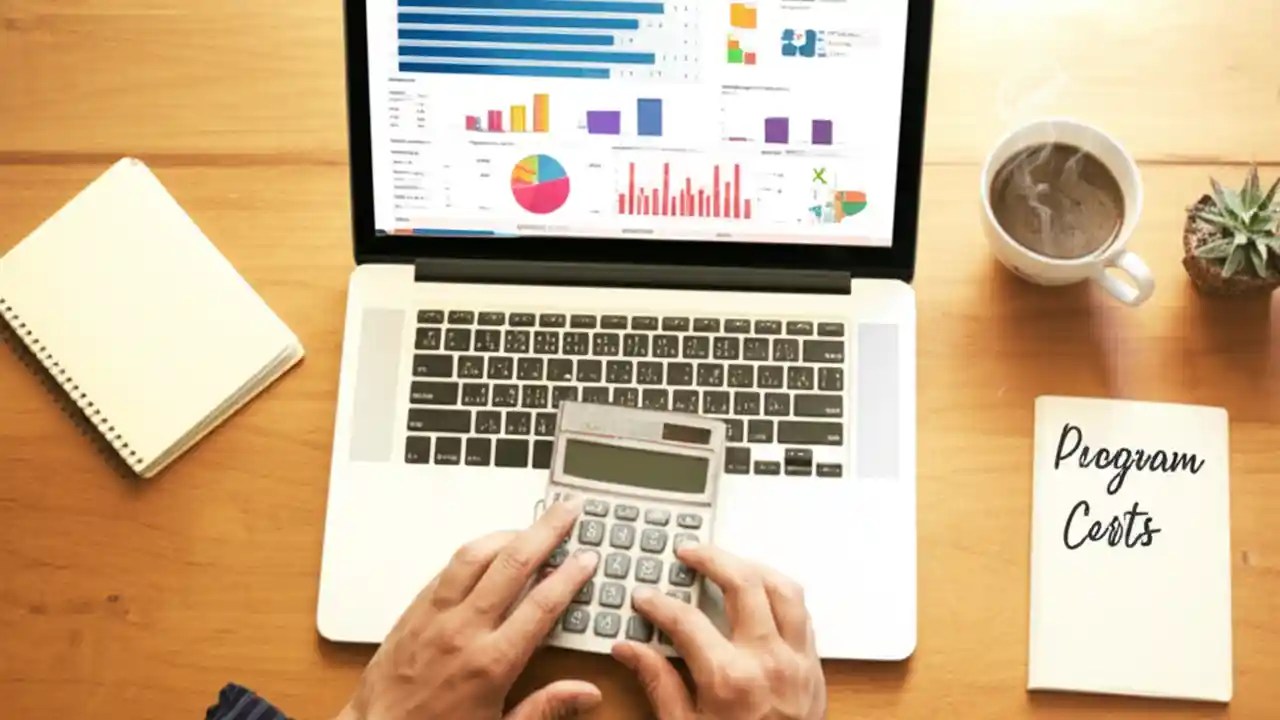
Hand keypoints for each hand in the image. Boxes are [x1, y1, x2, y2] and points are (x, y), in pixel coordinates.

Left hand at [337, 498, 600, 719]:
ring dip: (507, 533)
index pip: (541, 604)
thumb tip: (587, 693)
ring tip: (531, 524)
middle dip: (546, 530)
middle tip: (568, 510)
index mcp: (491, 663)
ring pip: (474, 555)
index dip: (570, 575)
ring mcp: (434, 616)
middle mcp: (463, 631)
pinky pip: (445, 570)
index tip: (588, 557)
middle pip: (512, 563)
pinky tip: (488, 549)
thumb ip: (546, 707)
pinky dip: (472, 552)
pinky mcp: (412, 612)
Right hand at [612, 544, 825, 719]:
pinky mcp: (814, 666)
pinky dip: (780, 592)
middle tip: (688, 552)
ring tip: (728, 561)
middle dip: (712, 558)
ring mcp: (797, 660)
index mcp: (730, 679)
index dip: (658, 603)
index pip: (685, 619)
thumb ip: (658, 684)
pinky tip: (761, 592)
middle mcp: (768, 661)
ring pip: (783, 588)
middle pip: (742, 582)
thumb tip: (629, 650)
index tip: (645, 598)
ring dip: (753, 566)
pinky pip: (802, 612)